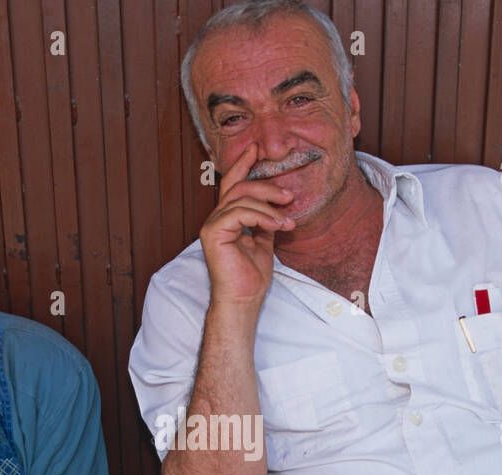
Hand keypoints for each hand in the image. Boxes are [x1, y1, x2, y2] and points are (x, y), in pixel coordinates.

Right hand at [200, 143, 296, 309]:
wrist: (244, 299)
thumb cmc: (251, 277)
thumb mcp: (264, 242)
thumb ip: (265, 221)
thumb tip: (277, 206)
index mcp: (226, 219)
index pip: (232, 184)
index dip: (243, 164)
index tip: (256, 148)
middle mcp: (216, 219)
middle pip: (238, 186)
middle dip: (266, 185)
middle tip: (289, 196)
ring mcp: (212, 225)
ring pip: (241, 198)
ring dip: (270, 207)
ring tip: (288, 221)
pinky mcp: (213, 233)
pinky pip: (239, 213)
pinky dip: (261, 216)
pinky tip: (277, 226)